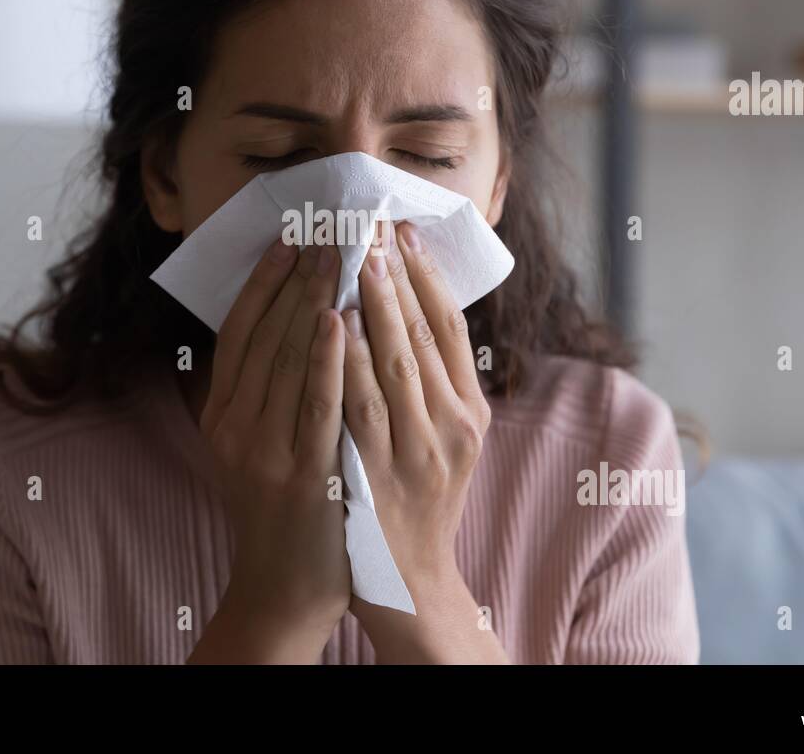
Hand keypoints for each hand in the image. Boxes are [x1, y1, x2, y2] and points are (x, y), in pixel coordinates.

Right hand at [187, 238, 350, 663]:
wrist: (287, 586)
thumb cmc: (284, 505)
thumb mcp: (258, 441)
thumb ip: (268, 387)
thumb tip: (299, 316)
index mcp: (221, 413)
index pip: (239, 330)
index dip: (264, 279)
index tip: (292, 235)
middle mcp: (233, 426)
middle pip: (266, 334)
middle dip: (299, 275)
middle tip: (327, 226)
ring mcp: (263, 451)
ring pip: (288, 359)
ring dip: (315, 299)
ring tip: (340, 253)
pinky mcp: (300, 475)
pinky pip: (315, 405)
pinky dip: (328, 358)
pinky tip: (343, 317)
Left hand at [341, 219, 508, 662]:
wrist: (403, 577)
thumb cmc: (419, 496)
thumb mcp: (445, 440)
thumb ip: (436, 382)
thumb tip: (415, 307)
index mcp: (471, 412)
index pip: (451, 328)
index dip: (428, 275)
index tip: (405, 231)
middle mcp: (450, 428)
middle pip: (423, 335)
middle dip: (397, 276)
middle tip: (373, 226)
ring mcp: (414, 452)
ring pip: (394, 363)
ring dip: (374, 306)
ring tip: (355, 256)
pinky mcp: (374, 473)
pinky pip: (358, 405)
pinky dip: (347, 360)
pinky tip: (333, 322)